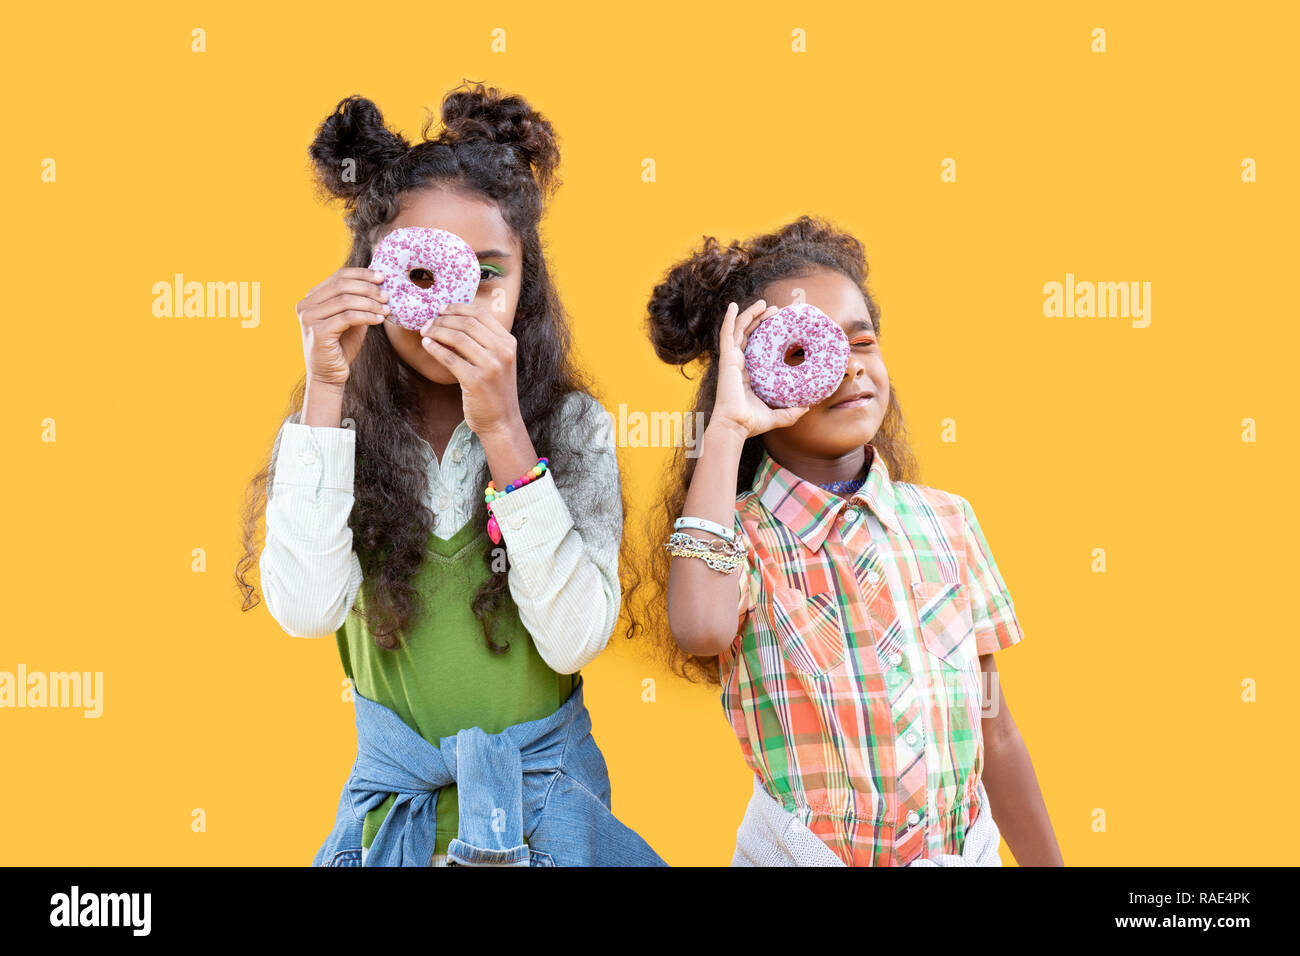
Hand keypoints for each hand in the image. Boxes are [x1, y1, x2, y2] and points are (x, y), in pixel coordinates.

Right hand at [295, 266, 389, 385]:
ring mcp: (309, 318)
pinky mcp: (319, 332)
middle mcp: (305, 305)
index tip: (382, 277)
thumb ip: (357, 301)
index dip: (362, 274)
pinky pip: (348, 317)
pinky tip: (379, 320)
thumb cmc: (341, 347)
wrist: (329, 376)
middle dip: (368, 288)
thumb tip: (378, 282)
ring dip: (370, 303)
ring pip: (346, 301)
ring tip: (386, 309)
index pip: (338, 276)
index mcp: (311, 298)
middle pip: (342, 285)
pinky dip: (367, 316)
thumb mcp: (350, 319)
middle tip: (387, 295)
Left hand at [419, 302, 523, 436]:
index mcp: (508, 343)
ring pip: (457, 338)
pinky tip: (427, 345)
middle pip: (467, 323)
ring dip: (436, 331)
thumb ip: (484, 342)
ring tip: (425, 332)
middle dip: (443, 320)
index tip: (441, 309)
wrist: (501, 421)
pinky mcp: (476, 381)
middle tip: (428, 322)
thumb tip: (452, 321)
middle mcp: (502, 352)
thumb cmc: (495, 390)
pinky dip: (435, 348)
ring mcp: (490, 366)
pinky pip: (449, 358)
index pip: (481, 314)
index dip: (458, 307)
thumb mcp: (498, 361)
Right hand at [710, 299, 810, 438]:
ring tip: (763, 303)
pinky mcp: (726, 359)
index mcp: (747, 374)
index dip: (764, 334)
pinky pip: (726, 334)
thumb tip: (808, 407)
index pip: (754, 347)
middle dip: (760, 319)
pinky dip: (728, 319)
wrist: (735, 425)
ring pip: (739, 330)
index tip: (777, 324)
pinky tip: (733, 306)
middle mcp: (737, 364)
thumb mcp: (777, 415)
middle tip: (775, 310)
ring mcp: (730, 360)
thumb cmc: (751, 423)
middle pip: (748, 334)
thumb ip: (791, 412)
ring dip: (750, 314)